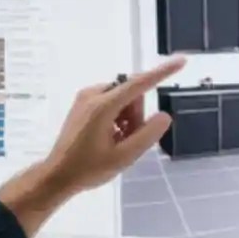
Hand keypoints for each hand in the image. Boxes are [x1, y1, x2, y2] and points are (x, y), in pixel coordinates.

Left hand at [0, 57, 185, 237]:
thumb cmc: (89, 169)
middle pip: (132, 95)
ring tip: (116, 142)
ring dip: (127, 118)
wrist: (57, 176)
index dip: (163, 72)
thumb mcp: (124, 157)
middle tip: (128, 141)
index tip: (181, 61)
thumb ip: (148, 135)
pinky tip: (108, 138)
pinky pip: (111, 102)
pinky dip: (117, 117)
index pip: (140, 84)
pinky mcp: (82, 104)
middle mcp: (93, 95)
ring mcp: (86, 98)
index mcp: (103, 106)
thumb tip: (164, 116)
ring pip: (123, 99)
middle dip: (136, 116)